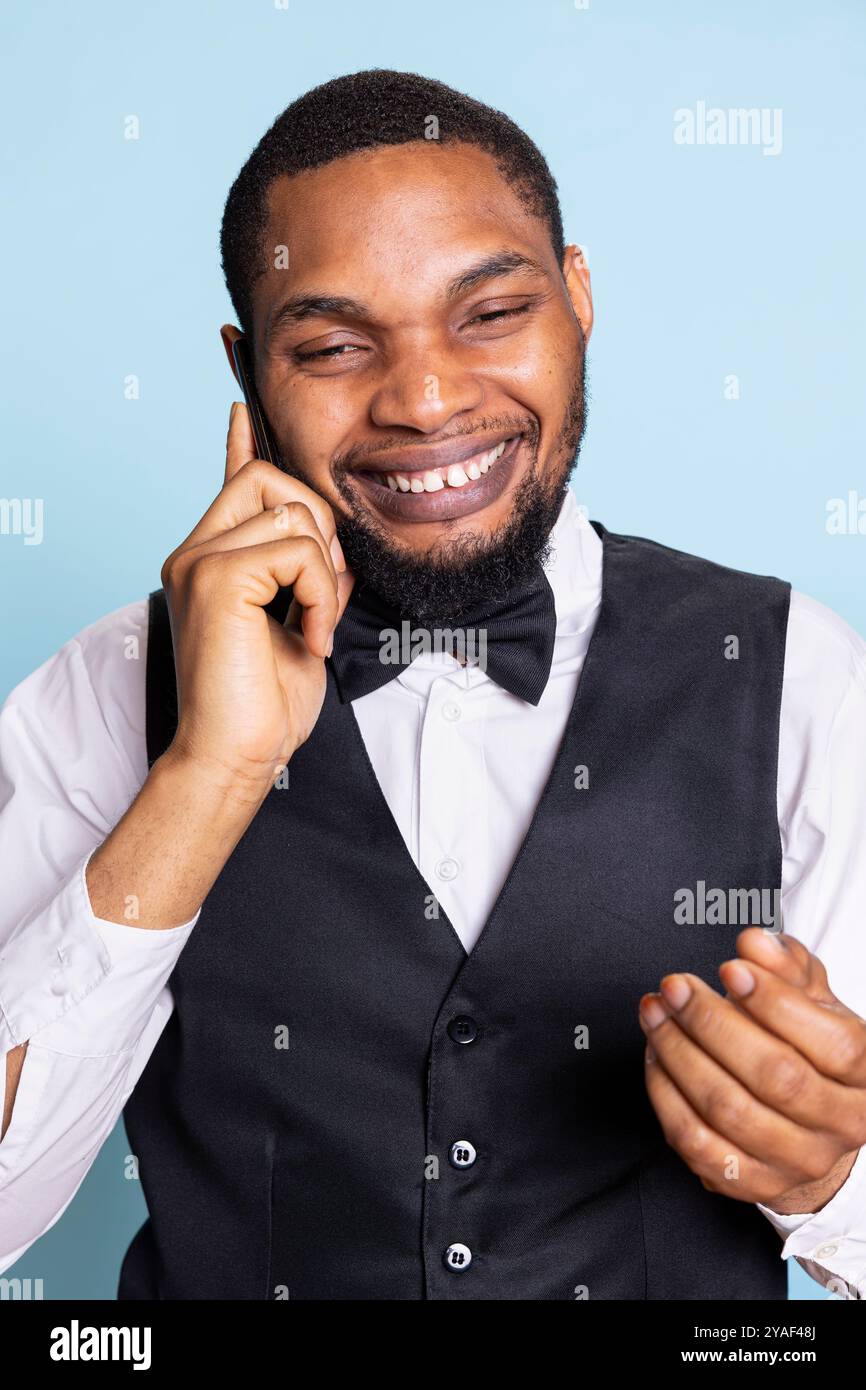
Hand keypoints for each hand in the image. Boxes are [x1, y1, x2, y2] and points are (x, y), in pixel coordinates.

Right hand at [161, 401, 353, 794]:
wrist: (235, 756)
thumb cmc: (265, 705)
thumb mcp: (297, 623)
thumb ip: (304, 572)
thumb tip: (328, 531)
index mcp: (208, 559)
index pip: (229, 482)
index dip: (241, 442)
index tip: (243, 407)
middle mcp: (195, 551)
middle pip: (268, 477)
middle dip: (317, 522)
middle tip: (325, 590)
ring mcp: (200, 560)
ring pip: (293, 513)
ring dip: (326, 572)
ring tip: (314, 625)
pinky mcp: (217, 577)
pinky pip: (299, 551)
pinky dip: (321, 594)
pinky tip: (308, 637)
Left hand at [639, 927, 865, 1212]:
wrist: (809, 1121)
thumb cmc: (810, 1047)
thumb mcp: (813, 999)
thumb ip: (788, 965)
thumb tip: (754, 942)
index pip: (834, 1044)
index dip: (777, 1003)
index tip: (730, 968)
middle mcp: (842, 1126)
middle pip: (775, 1076)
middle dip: (713, 1023)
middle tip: (675, 986)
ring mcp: (797, 1162)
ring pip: (728, 1108)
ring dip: (679, 1051)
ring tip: (656, 1011)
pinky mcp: (750, 1182)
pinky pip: (695, 1141)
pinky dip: (665, 1093)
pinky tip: (656, 1054)